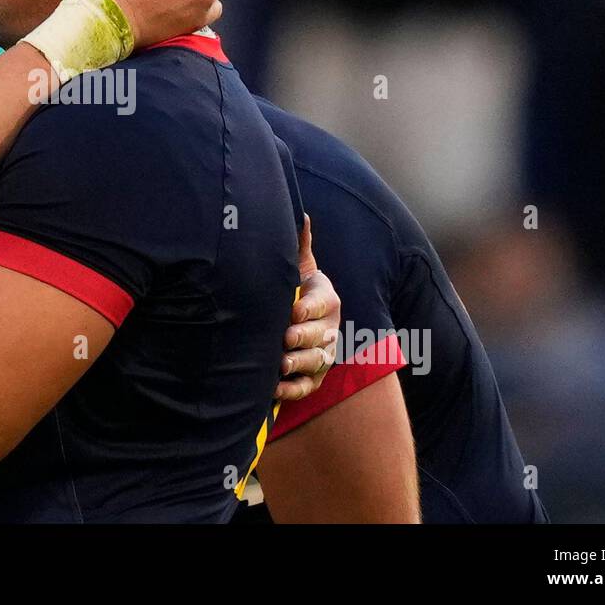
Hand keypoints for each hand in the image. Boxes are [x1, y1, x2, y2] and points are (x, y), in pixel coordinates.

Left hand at [275, 215, 340, 400]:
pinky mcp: (313, 378)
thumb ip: (300, 246)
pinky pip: (307, 388)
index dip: (309, 308)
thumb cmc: (297, 290)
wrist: (303, 322)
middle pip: (321, 336)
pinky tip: (275, 387)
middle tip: (285, 338)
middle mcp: (329, 329)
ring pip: (317, 362)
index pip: (323, 304)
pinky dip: (292, 390)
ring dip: (299, 363)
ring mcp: (323, 355)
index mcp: (327, 300)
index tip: (294, 310)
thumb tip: (300, 214)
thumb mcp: (301, 268)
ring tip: (281, 363)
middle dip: (304, 338)